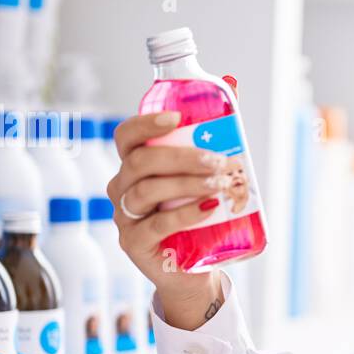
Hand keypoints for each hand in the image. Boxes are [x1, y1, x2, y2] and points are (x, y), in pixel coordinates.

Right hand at [105, 111, 229, 321]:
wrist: (192, 271)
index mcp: (133, 166)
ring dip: (188, 184)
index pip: (126, 136)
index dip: (146, 123)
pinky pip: (156, 224)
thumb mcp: (203, 175)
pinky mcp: (134, 244)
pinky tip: (209, 209)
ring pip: (148, 191)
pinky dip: (185, 214)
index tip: (177, 118)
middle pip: (141, 163)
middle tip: (218, 161)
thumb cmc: (197, 215)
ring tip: (221, 186)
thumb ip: (211, 133)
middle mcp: (122, 188)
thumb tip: (231, 82)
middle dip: (182, 157)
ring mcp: (124, 217)